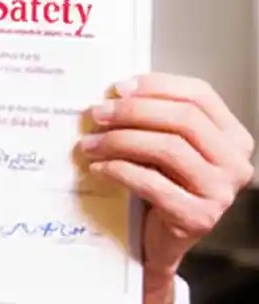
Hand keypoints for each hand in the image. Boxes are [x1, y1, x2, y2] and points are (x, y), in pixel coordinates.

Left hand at [80, 73, 254, 301]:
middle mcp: (234, 163)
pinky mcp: (199, 218)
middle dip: (132, 111)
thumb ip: (154, 118)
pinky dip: (119, 170)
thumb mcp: (164, 145)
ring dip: (120, 140)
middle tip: (97, 114)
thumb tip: (115, 94)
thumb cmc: (162, 185)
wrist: (159, 238)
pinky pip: (152, 183)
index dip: (156, 86)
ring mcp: (220, 192)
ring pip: (167, 148)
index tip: (118, 88)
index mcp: (231, 136)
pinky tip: (100, 167)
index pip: (199, 95)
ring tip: (90, 143)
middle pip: (183, 119)